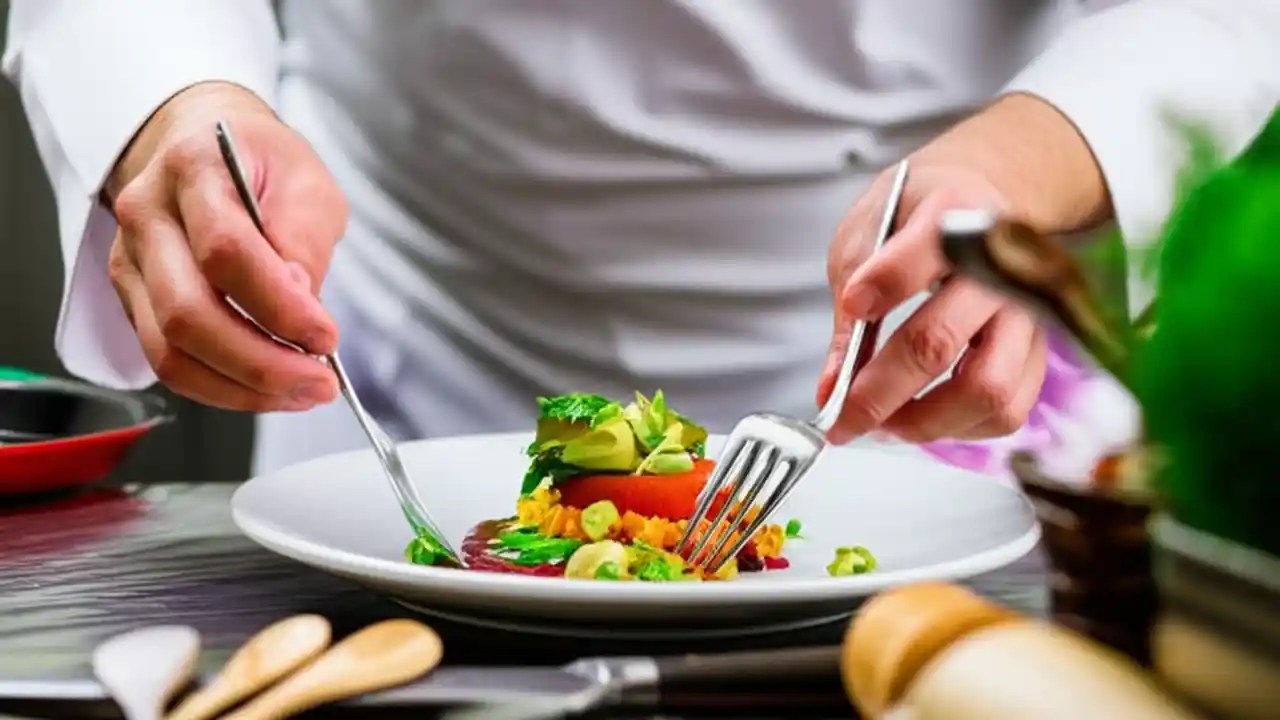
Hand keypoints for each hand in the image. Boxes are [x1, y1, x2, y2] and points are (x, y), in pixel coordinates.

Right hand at [105, 81, 347, 411]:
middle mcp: (147, 215)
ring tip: (300, 392)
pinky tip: (266, 387)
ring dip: (241, 387)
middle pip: (188, 313)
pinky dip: (221, 387)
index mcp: (193, 168)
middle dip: (262, 363)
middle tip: (319, 383)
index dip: (279, 306)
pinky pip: (167, 361)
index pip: (225, 251)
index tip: (326, 336)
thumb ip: (305, 237)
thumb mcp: (307, 181)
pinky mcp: (132, 298)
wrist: (202, 146)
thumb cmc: (260, 163)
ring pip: (170, 350)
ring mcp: (130, 260)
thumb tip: (301, 300)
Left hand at [819, 162, 1047, 444]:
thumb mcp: (864, 238)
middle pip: (941, 340)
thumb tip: (833, 388)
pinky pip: (1006, 410)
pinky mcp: (1037, 352)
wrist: (969, 203)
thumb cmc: (908, 221)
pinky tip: (920, 419)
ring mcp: (1027, 313)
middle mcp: (1002, 267)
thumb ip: (849, 311)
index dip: (886, 282)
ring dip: (923, 422)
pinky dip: (958, 429)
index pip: (926, 251)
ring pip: (986, 389)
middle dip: (880, 392)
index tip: (853, 307)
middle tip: (841, 419)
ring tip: (881, 424)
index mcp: (953, 215)